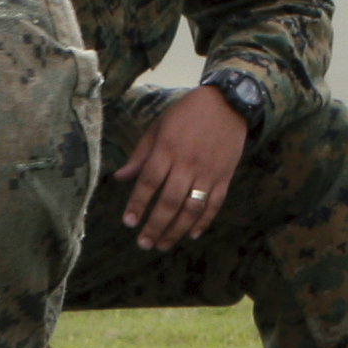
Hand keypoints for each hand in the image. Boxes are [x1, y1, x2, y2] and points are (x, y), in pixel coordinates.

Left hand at [114, 86, 248, 252]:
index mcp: (167, 149)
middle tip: (143, 243)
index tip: (129, 222)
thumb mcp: (158, 127)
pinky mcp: (225, 176)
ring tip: (162, 245)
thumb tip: (119, 177)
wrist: (228, 103)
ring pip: (191, 208)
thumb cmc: (187, 114)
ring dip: (176, 230)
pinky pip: (214, 204)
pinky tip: (191, 234)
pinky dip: (204, 221)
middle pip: (169, 201)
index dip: (137, 204)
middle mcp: (187, 163)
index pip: (148, 182)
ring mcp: (208, 172)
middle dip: (155, 226)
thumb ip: (140, 155)